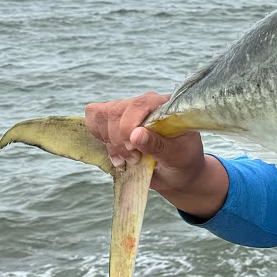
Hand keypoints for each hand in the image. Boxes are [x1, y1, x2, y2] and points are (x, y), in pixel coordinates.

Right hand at [83, 92, 220, 213]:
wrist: (177, 172)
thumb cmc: (182, 161)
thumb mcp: (176, 156)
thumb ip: (157, 145)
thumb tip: (135, 134)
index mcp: (166, 106)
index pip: (141, 103)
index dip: (129, 125)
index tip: (133, 148)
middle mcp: (147, 103)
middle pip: (116, 111)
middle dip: (118, 140)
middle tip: (134, 159)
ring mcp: (129, 110)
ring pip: (102, 114)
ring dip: (110, 141)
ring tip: (127, 159)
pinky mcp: (115, 121)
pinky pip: (94, 118)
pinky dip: (99, 137)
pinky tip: (116, 153)